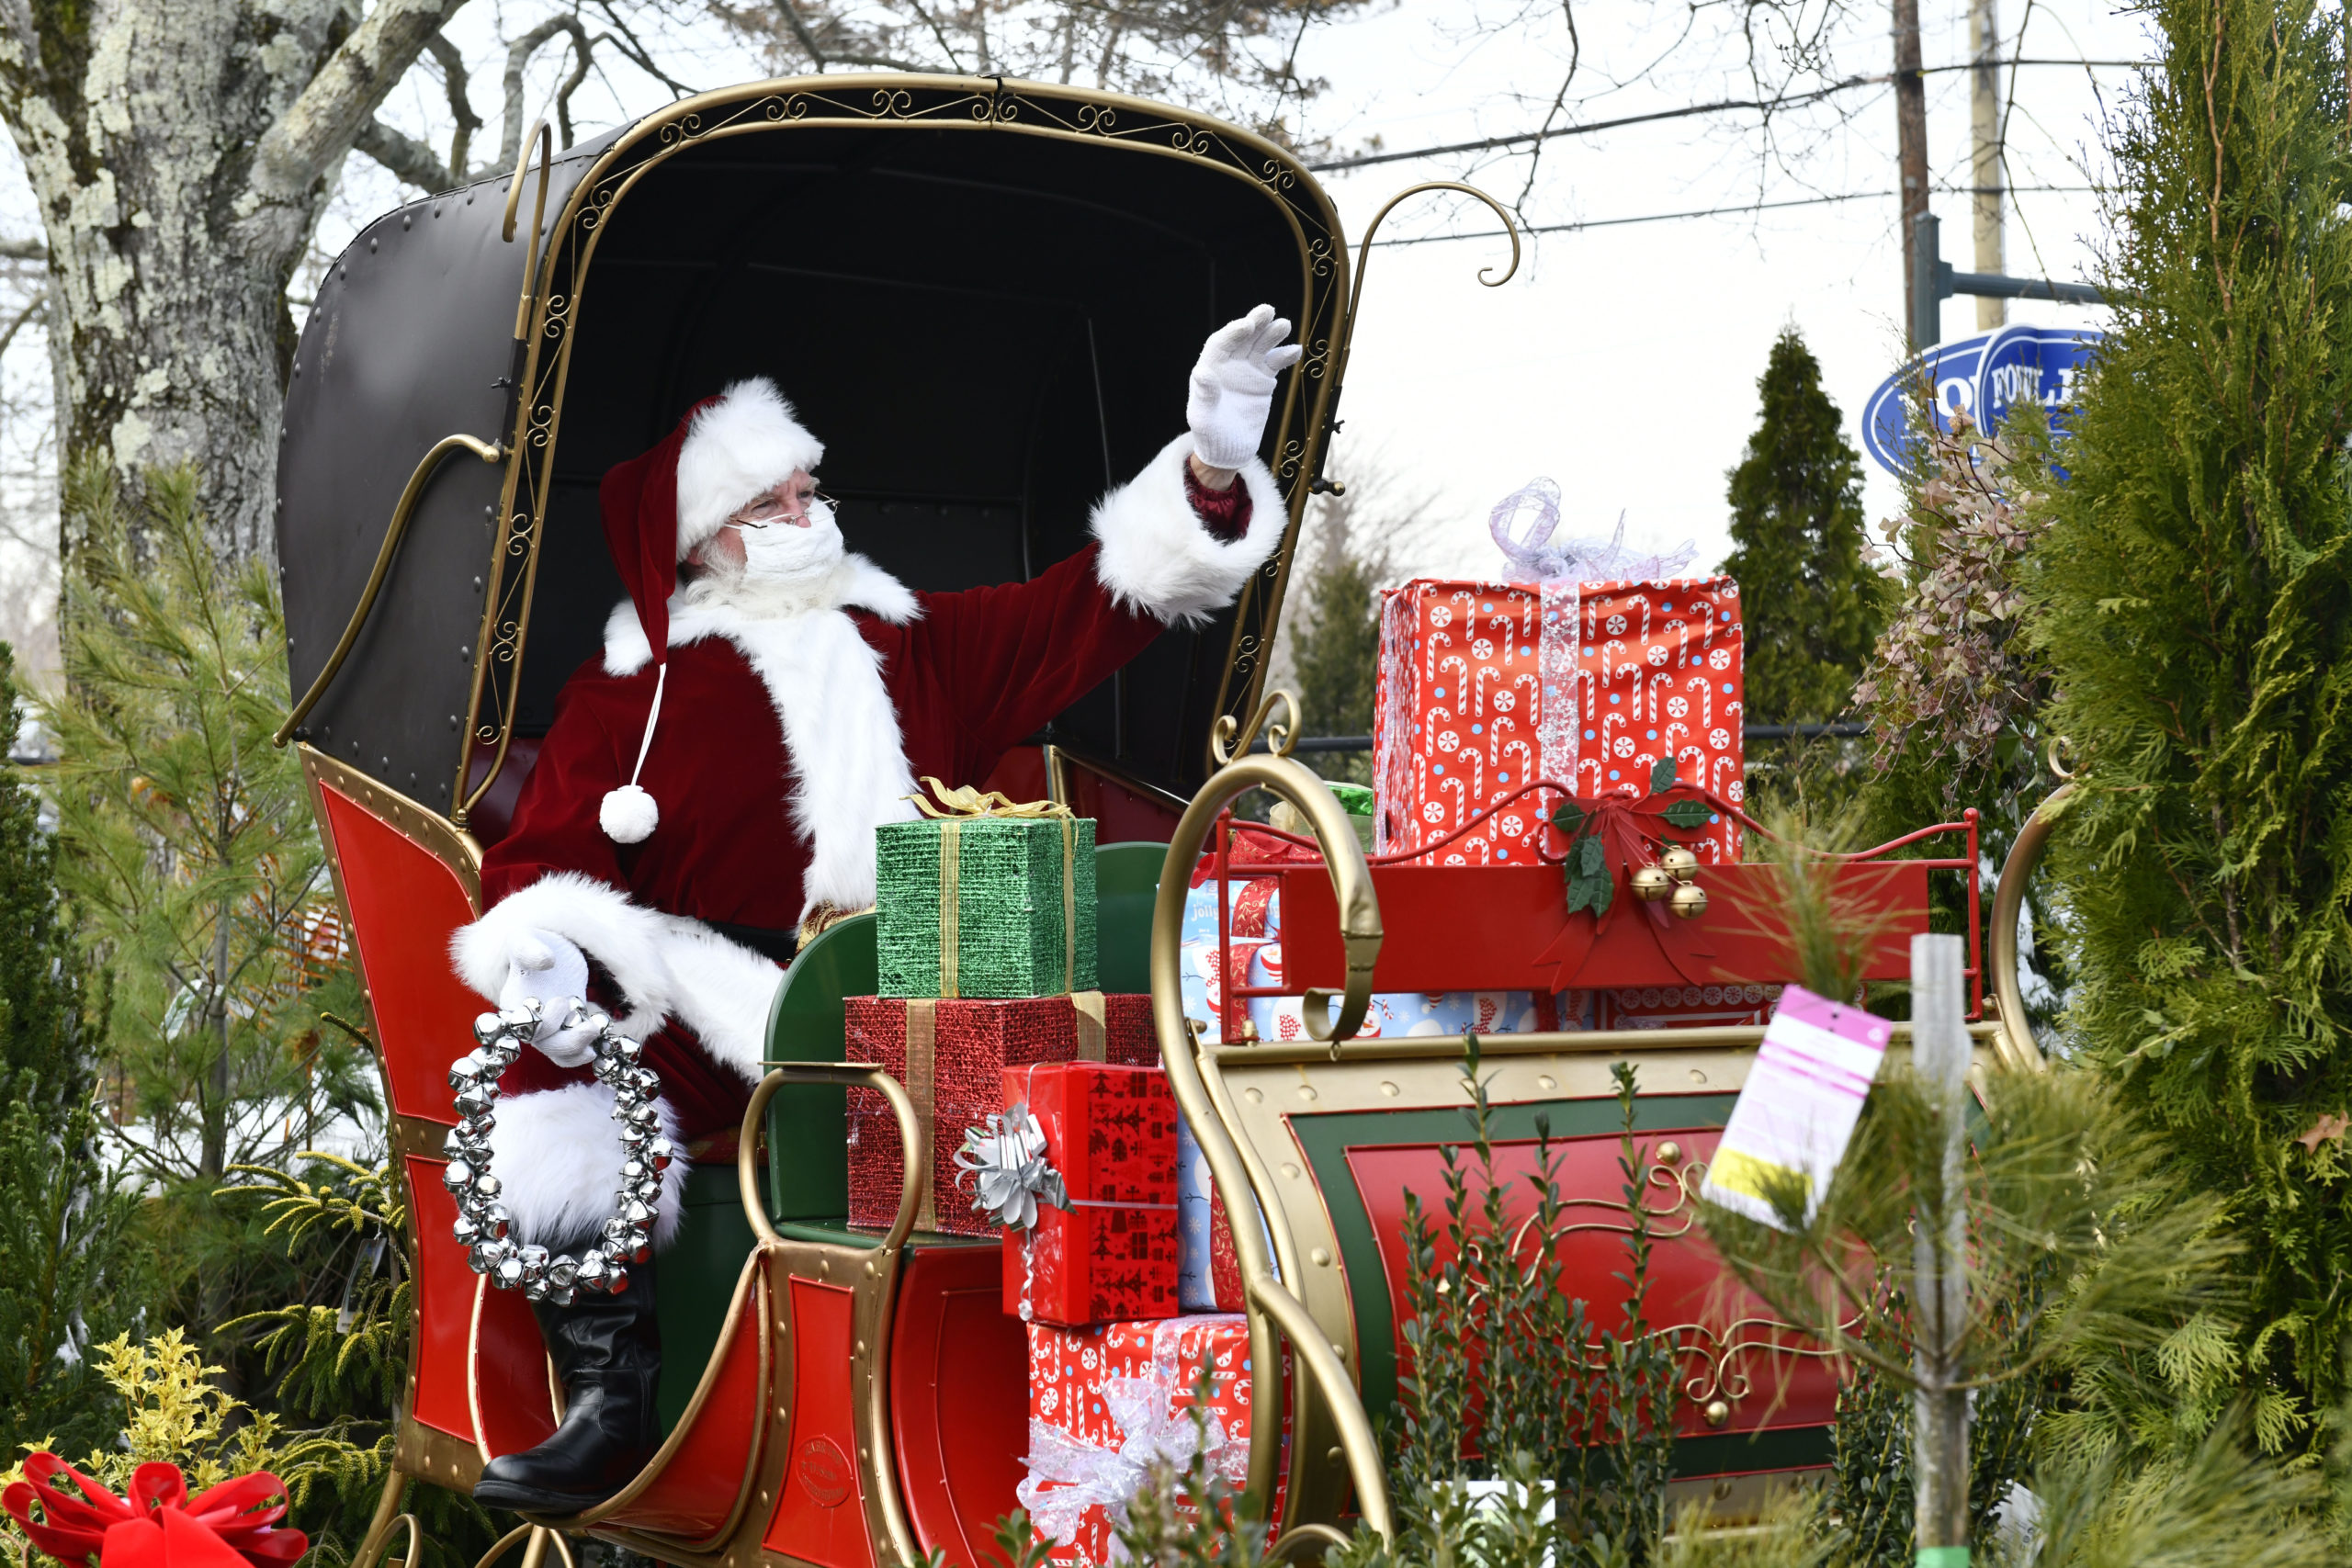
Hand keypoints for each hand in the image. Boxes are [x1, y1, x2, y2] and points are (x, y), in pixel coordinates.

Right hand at [496, 929, 600, 1067]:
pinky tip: (598, 1046)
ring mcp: (550, 1027)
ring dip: (578, 1049)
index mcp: (514, 1004)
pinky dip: (583, 1052)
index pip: (524, 1026)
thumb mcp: (525, 938)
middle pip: (544, 1045)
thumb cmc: (533, 943)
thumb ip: (529, 948)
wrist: (553, 949)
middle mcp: (530, 1021)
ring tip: (596, 1034)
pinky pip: (571, 1051)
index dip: (543, 1023)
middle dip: (567, 1041)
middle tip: (590, 1026)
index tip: (561, 1000)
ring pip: (558, 1052)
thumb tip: (546, 961)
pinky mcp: (569, 1026)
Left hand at [1187, 304, 1300, 471]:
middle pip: (1243, 339)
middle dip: (1255, 324)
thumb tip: (1202, 372)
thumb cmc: (1209, 434)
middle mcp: (1228, 364)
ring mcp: (1247, 370)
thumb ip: (1205, 395)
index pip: (1221, 344)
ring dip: (1272, 334)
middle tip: (1268, 311)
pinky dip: (1285, 355)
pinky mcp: (1263, 380)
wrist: (1228, 450)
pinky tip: (1295, 350)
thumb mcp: (1203, 418)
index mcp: (1210, 368)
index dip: (1233, 333)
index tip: (1247, 325)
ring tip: (1284, 325)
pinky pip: (1275, 363)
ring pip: (1261, 346)